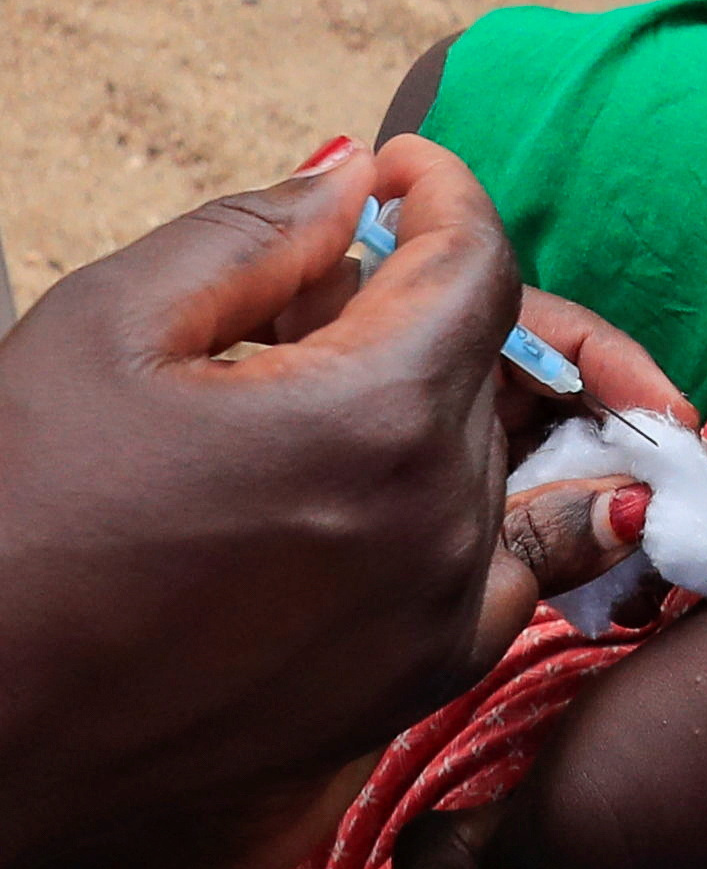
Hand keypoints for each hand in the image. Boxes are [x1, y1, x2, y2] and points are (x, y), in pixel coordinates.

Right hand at [0, 138, 654, 868]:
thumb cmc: (6, 523)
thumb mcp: (106, 329)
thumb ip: (257, 235)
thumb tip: (360, 183)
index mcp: (380, 422)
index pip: (482, 270)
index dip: (444, 200)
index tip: (400, 176)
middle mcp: (443, 528)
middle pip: (490, 369)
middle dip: (425, 305)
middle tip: (323, 284)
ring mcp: (440, 623)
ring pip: (494, 466)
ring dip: (440, 409)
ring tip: (322, 391)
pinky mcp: (414, 692)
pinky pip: (496, 576)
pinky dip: (465, 518)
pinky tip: (385, 495)